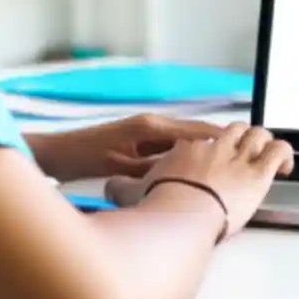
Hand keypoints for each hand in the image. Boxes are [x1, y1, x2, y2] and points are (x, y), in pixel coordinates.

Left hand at [26, 114, 223, 182]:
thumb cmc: (84, 158)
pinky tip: (191, 170)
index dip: (219, 138)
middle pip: (192, 134)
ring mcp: (144, 132)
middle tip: (239, 158)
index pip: (195, 130)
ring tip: (223, 165)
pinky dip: (181, 157)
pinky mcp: (138, 141)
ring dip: (198, 152)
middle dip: (215, 145)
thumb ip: (154, 171)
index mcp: (150, 126)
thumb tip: (181, 174)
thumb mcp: (123, 169)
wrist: (57, 153)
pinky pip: (167, 148)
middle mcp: (150, 124)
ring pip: (181, 142)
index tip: (241, 145)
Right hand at [104, 122, 294, 239]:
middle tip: (245, 153)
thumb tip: (109, 186)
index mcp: (186, 148)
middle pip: (233, 131)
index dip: (211, 147)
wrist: (182, 214)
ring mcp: (238, 158)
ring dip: (264, 143)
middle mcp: (214, 147)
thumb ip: (122, 187)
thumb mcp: (132, 192)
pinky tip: (286, 166)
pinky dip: (285, 153)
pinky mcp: (258, 173)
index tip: (213, 156)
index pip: (202, 138)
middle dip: (241, 139)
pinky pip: (278, 151)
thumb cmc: (160, 205)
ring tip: (267, 156)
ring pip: (258, 134)